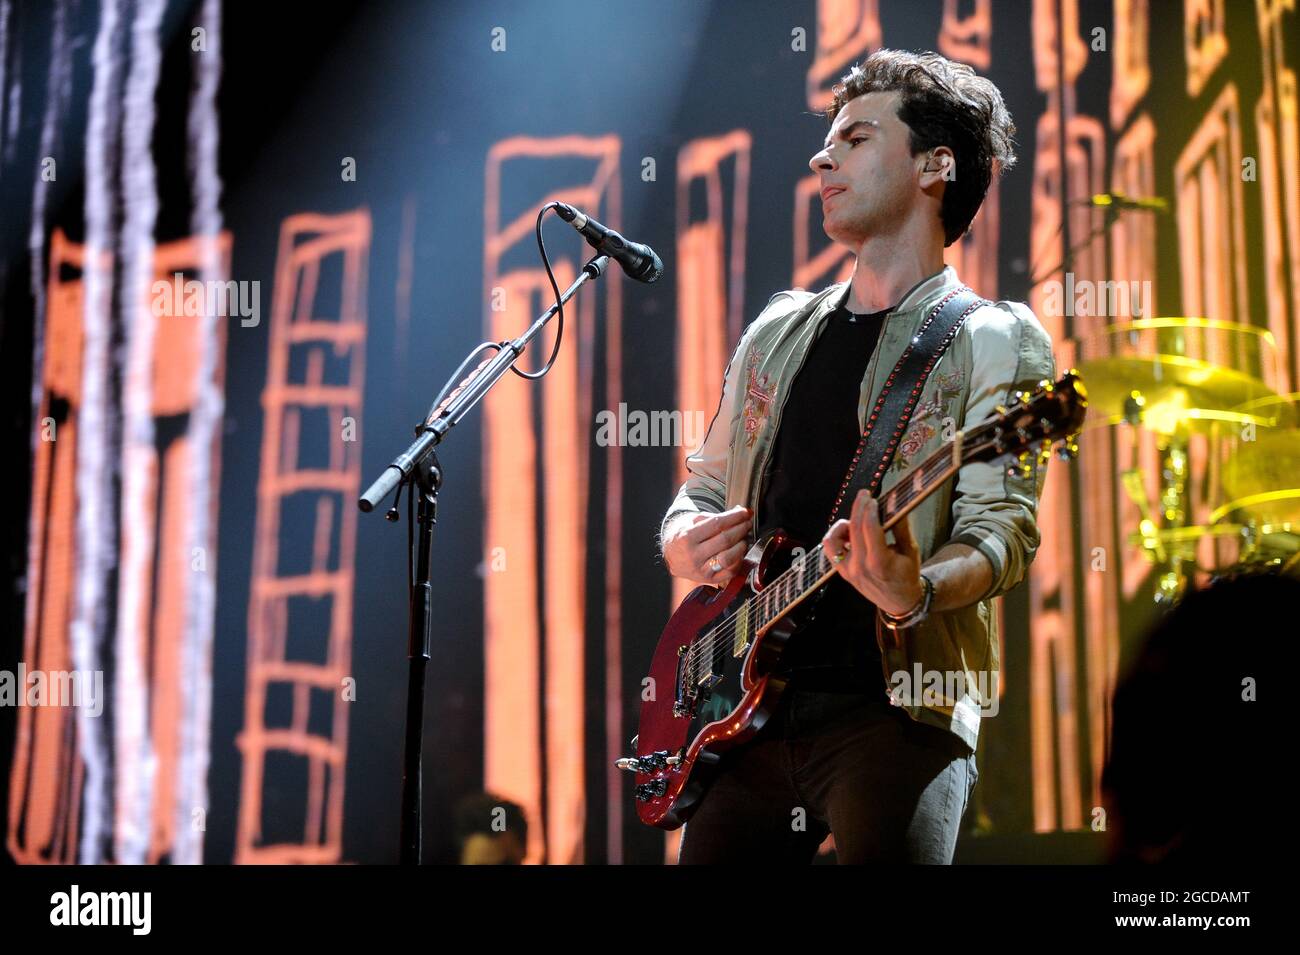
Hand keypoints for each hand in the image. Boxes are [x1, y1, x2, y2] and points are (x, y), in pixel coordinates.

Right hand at [662, 505, 752, 584]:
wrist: (671, 555)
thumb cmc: (684, 535)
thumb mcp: (692, 521)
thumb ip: (715, 517)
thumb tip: (739, 513)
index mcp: (686, 538)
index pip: (717, 525)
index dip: (734, 517)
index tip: (745, 512)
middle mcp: (692, 556)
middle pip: (725, 541)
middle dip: (741, 529)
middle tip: (747, 523)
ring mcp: (700, 570)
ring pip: (728, 558)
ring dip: (742, 546)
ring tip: (744, 538)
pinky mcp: (708, 580)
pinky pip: (730, 572)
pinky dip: (739, 560)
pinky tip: (740, 551)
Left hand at [820, 490, 922, 615]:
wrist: (899, 601)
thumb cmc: (907, 575)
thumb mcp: (911, 551)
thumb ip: (901, 527)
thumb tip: (894, 503)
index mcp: (879, 563)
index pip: (869, 529)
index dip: (869, 510)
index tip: (872, 498)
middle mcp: (860, 567)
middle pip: (854, 529)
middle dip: (859, 508)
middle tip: (864, 495)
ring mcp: (848, 570)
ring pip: (835, 538)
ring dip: (845, 523)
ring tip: (858, 520)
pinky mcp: (842, 572)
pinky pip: (830, 548)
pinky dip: (836, 536)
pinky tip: (849, 531)